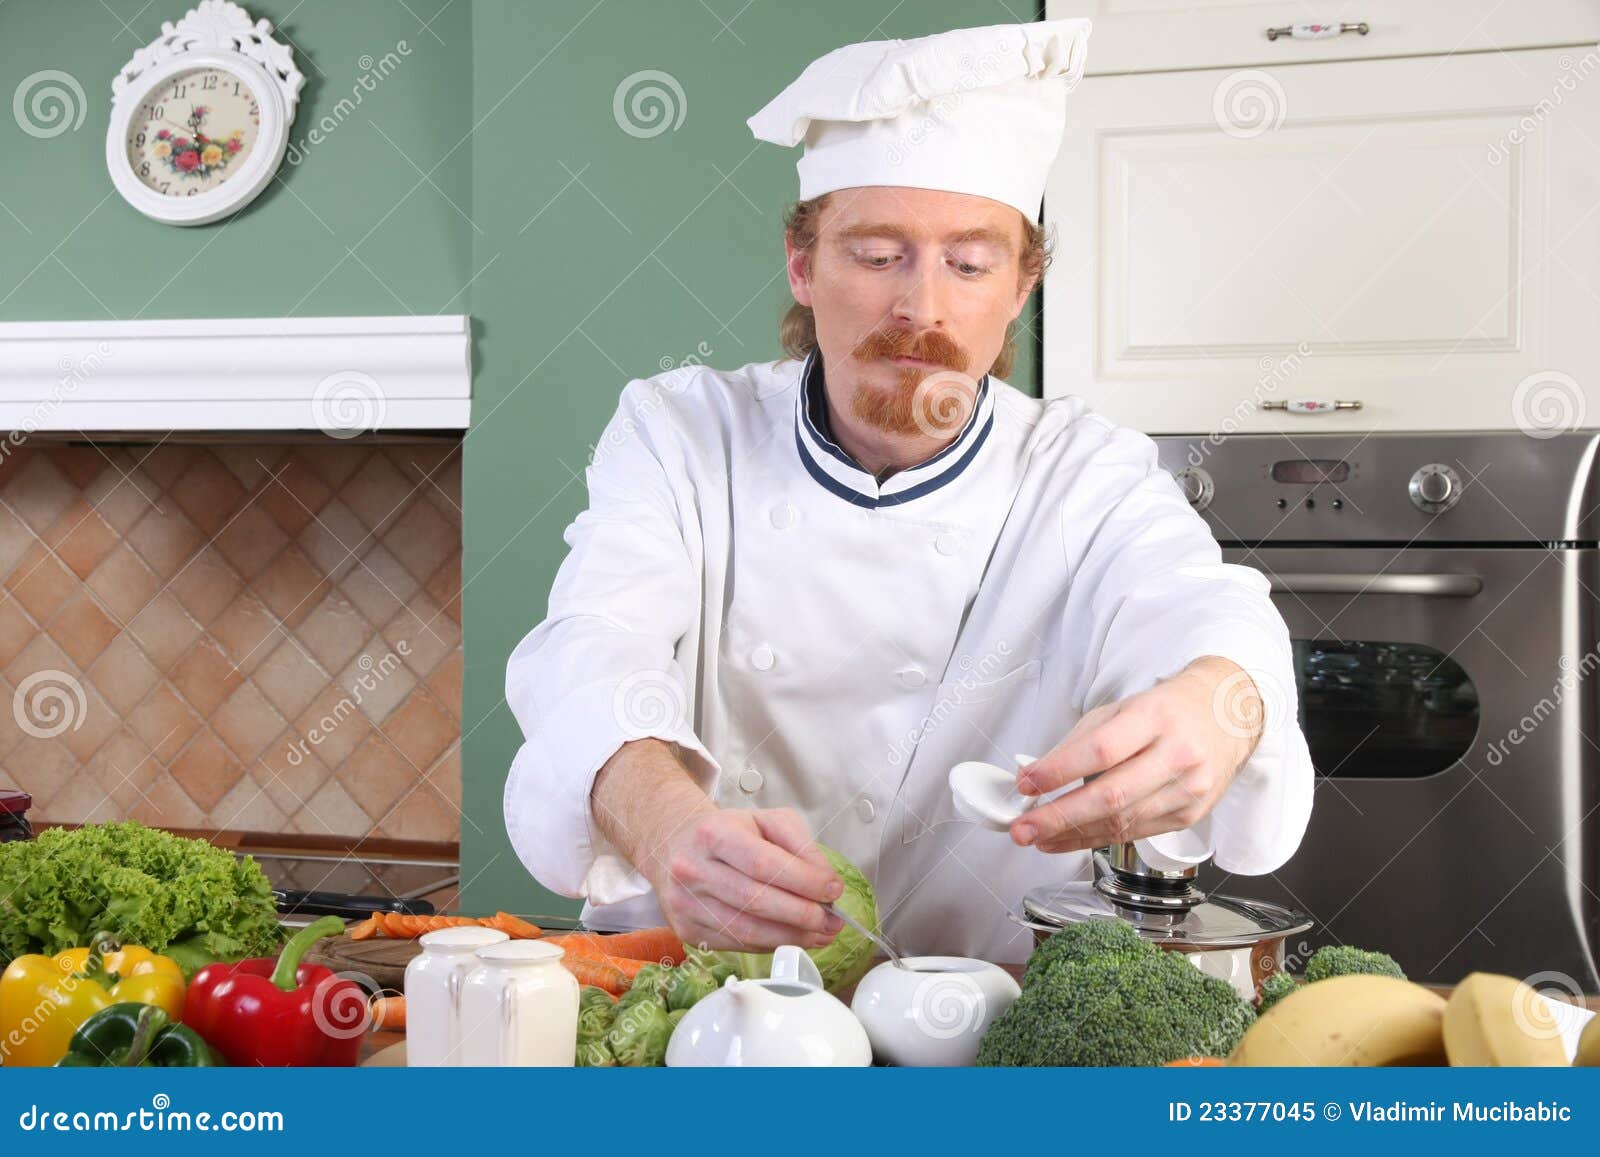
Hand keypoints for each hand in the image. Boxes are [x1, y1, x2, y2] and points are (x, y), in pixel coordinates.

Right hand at [648, 805, 845, 951]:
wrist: (677, 846)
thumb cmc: (728, 832)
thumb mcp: (767, 821)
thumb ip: (802, 846)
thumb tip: (827, 885)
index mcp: (714, 834)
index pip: (765, 864)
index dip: (804, 881)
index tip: (833, 890)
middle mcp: (693, 869)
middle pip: (757, 901)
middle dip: (803, 915)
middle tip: (832, 920)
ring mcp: (686, 904)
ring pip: (748, 931)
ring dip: (793, 937)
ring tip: (821, 934)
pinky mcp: (688, 930)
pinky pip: (739, 944)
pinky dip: (772, 944)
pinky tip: (793, 938)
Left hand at [1008, 656, 1261, 853]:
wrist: (1227, 718)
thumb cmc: (1167, 711)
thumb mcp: (1120, 709)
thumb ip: (1077, 742)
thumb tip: (1034, 775)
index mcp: (1154, 718)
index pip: (1101, 750)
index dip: (1059, 771)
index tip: (1025, 784)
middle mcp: (1176, 755)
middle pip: (1111, 796)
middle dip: (1059, 817)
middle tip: (1022, 829)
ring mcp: (1188, 790)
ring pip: (1122, 823)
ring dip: (1072, 836)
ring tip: (1038, 837)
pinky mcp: (1190, 816)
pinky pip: (1136, 834)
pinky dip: (1097, 840)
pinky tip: (1070, 840)